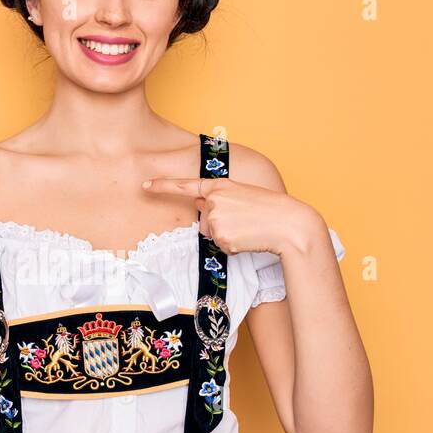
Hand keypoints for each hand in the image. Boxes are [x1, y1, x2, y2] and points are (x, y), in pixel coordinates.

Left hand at [141, 175, 322, 255]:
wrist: (288, 224)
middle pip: (203, 220)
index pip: (186, 185)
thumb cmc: (269, 210)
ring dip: (227, 236)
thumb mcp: (242, 196)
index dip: (163, 186)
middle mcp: (214, 200)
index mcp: (221, 185)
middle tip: (244, 221)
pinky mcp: (221, 236)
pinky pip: (220, 247)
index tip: (144, 185)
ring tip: (247, 229)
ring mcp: (216, 218)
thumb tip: (202, 210)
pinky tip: (247, 238)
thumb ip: (220, 200)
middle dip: (219, 225)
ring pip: (211, 234)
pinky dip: (233, 246)